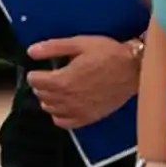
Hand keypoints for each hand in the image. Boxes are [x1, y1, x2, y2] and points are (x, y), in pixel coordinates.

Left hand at [25, 35, 139, 129]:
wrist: (135, 69)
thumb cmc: (108, 54)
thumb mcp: (79, 43)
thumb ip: (52, 48)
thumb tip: (31, 51)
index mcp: (63, 80)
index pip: (35, 82)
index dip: (34, 74)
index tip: (38, 71)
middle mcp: (68, 98)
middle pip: (41, 96)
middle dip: (41, 86)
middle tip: (48, 78)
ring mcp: (79, 110)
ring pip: (50, 109)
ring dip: (49, 99)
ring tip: (56, 89)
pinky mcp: (89, 118)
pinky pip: (64, 123)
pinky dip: (59, 115)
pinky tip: (64, 105)